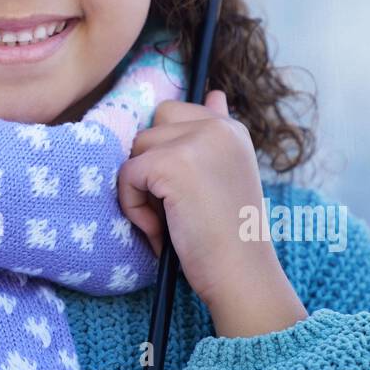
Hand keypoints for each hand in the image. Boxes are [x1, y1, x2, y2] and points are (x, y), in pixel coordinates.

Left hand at [117, 90, 305, 334]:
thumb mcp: (226, 174)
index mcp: (231, 129)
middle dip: (151, 167)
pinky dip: (133, 206)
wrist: (242, 277)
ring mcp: (196, 142)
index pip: (173, 114)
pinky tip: (161, 230)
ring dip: (142, 190)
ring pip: (136, 150)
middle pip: (150, 128)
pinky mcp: (172, 164)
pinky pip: (127, 174)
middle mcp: (217, 127)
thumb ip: (213, 134)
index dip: (167, 155)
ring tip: (171, 221)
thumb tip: (214, 92)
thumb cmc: (230, 236)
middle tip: (177, 208)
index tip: (188, 194)